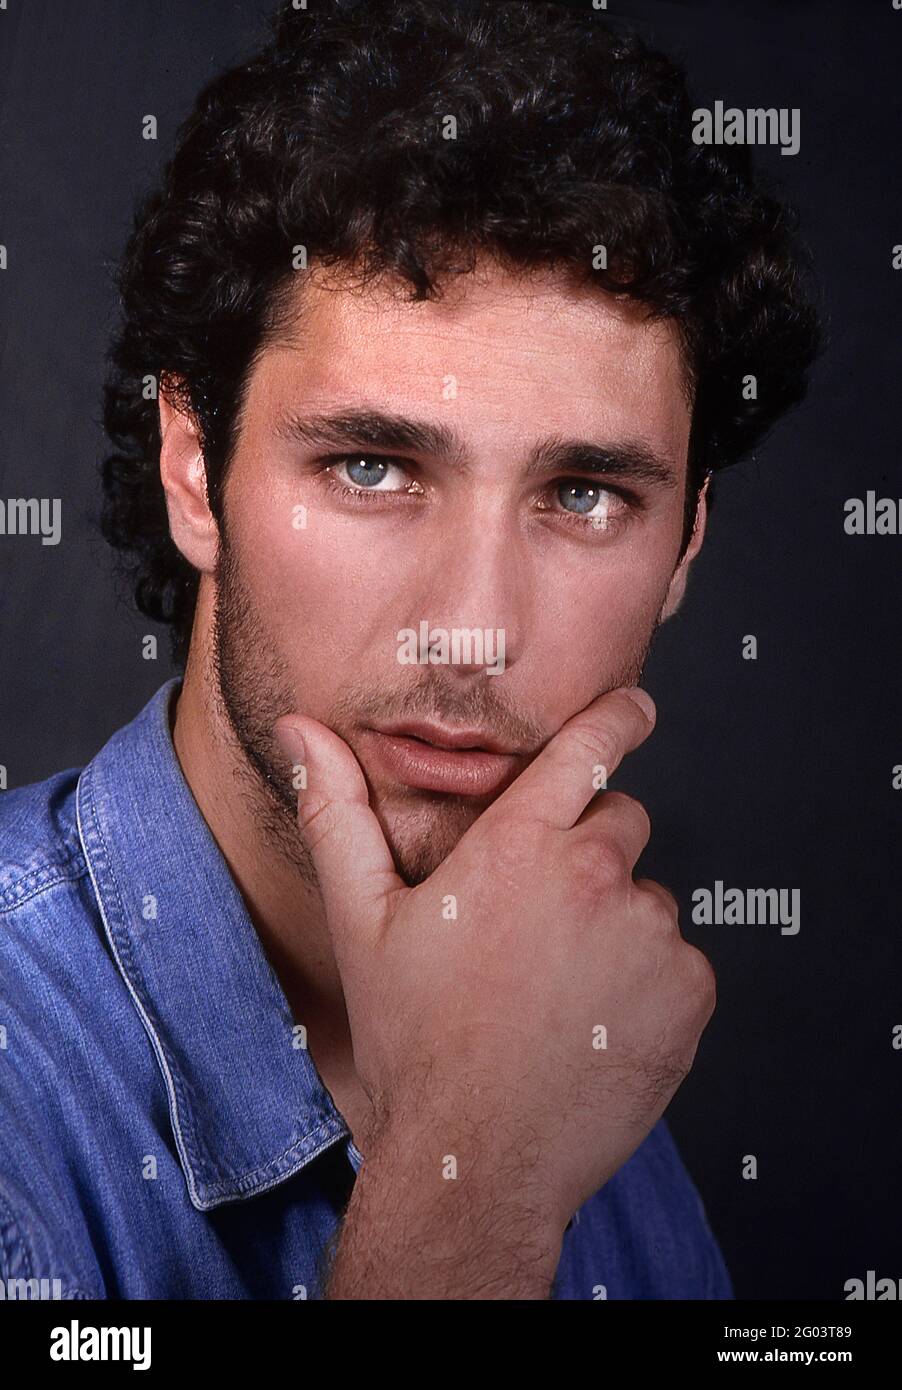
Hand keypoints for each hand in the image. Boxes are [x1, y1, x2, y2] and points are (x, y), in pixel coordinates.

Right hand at [275, 687, 715, 1233]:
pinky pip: (679, 960)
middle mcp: (596, 877)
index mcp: (519, 846)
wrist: (475, 1161)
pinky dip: (649, 982)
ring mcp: (651, 936)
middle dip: (588, 849)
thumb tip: (304, 732)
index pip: (591, 745)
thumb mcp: (363, 922)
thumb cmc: (414, 1042)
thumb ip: (338, 813)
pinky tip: (593, 1022)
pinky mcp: (688, 994)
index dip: (618, 718)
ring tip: (558, 987)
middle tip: (537, 919)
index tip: (634, 710)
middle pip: (621, 819)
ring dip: (616, 923)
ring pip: (648, 897)